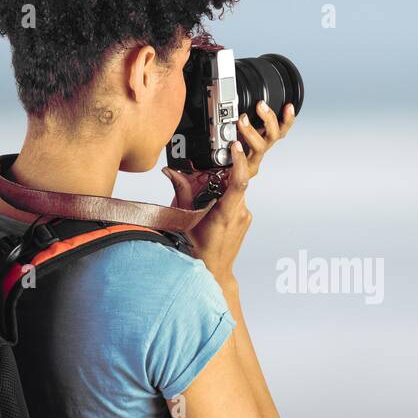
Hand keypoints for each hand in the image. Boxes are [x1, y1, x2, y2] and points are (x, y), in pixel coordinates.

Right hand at [162, 100, 295, 283]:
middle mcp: (240, 214)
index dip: (238, 161)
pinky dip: (225, 195)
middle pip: (235, 182)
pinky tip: (212, 204)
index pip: (239, 182)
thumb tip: (172, 172)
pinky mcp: (245, 218)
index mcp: (226, 215)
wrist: (215, 270)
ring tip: (206, 194)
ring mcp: (245, 216)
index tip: (234, 147)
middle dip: (221, 173)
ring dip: (222, 185)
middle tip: (207, 171)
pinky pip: (237, 199)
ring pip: (236, 190)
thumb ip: (181, 193)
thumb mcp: (186, 220)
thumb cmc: (200, 251)